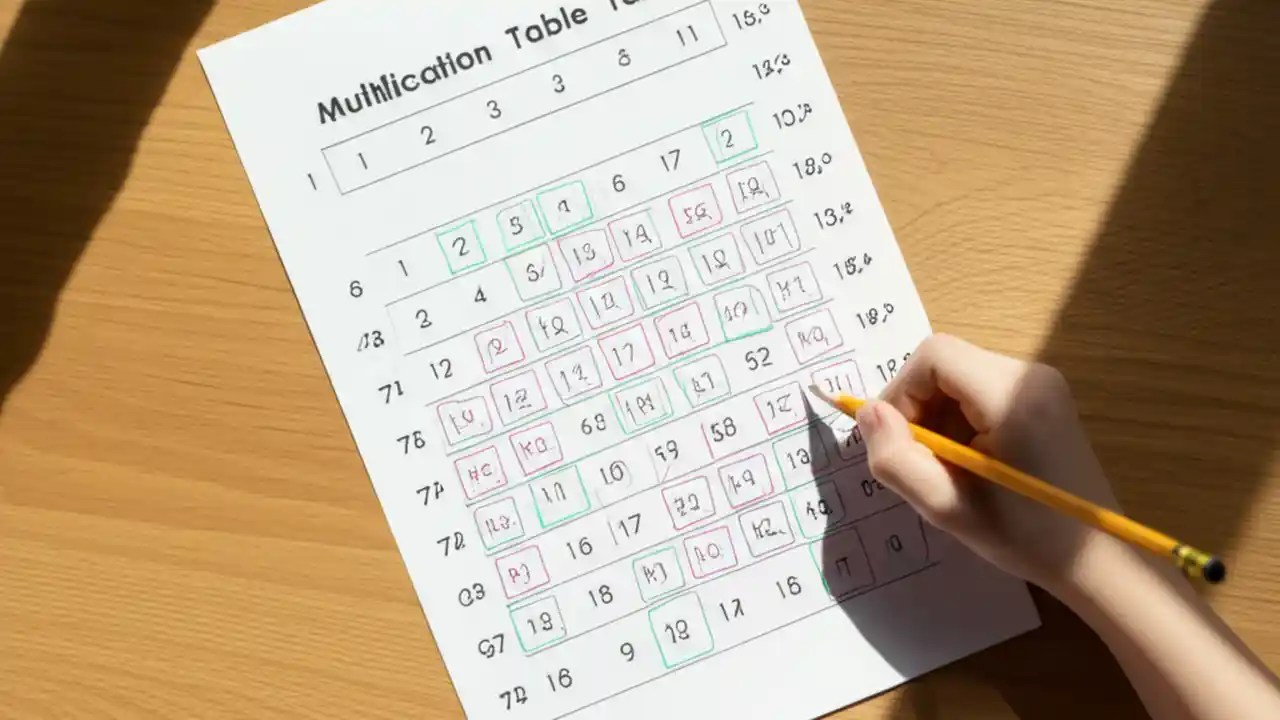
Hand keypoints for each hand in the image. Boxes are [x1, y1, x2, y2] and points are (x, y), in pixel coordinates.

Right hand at [855, 333, 1118, 591]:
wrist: (1095, 559)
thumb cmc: (1025, 537)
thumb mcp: (947, 507)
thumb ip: (896, 459)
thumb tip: (868, 413)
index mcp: (1010, 395)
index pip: (933, 356)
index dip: (901, 392)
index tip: (898, 442)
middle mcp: (1029, 374)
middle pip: (944, 363)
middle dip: (918, 408)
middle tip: (921, 462)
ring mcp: (1041, 384)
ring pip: (958, 376)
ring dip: (937, 417)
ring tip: (948, 469)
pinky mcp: (1043, 398)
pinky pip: (979, 390)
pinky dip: (960, 420)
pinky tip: (971, 462)